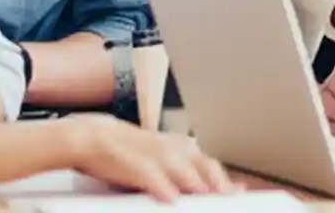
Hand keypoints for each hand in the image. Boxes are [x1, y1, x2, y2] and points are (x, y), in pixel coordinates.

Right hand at [62, 115, 239, 201]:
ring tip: (204, 195)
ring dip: (193, 181)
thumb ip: (192, 174)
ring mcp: (152, 152)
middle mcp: (172, 148)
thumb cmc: (134, 153)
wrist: (96, 138)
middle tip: (226, 197)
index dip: (224, 182)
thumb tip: (221, 188)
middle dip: (215, 181)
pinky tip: (170, 197)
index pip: (210, 166)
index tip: (238, 194)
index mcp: (182, 149)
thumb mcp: (166, 162)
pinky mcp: (131, 159)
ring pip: (180, 166)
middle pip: (201, 164)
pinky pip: (150, 173)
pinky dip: (161, 185)